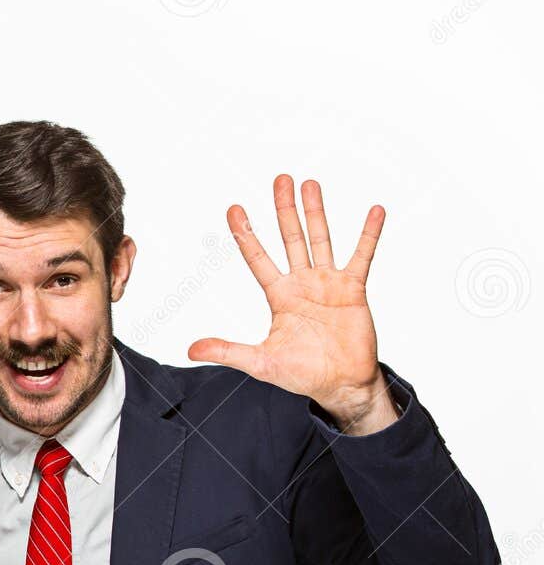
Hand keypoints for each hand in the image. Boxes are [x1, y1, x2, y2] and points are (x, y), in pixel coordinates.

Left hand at [188, 175, 397, 434]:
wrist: (341, 385)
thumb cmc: (302, 374)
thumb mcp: (260, 362)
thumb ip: (228, 351)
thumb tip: (191, 351)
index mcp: (279, 296)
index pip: (258, 257)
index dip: (246, 234)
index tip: (234, 208)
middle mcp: (302, 283)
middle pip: (290, 237)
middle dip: (284, 209)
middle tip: (280, 179)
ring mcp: (329, 283)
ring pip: (320, 238)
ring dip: (316, 212)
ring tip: (311, 184)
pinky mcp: (354, 289)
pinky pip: (362, 255)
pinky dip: (368, 233)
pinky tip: (374, 210)